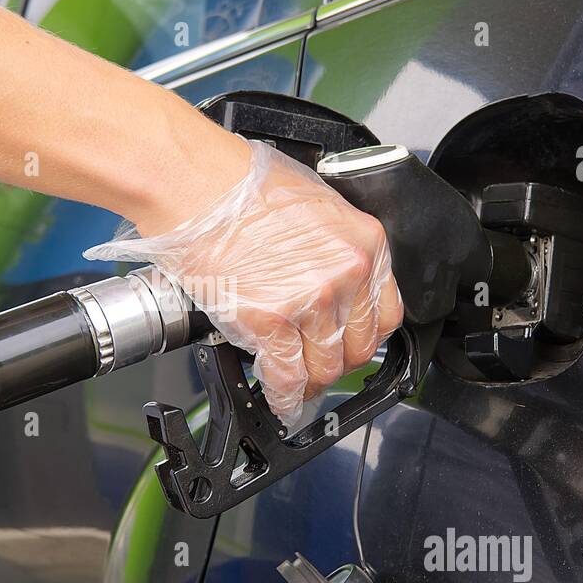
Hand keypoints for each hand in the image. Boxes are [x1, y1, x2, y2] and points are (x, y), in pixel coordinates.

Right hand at [86, 138, 402, 425]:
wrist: (197, 182)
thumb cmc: (242, 183)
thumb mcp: (316, 205)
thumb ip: (333, 249)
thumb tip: (327, 282)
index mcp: (364, 243)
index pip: (385, 314)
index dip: (363, 338)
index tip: (350, 346)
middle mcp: (346, 274)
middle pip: (357, 347)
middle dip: (337, 365)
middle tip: (319, 370)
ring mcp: (310, 301)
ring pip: (323, 368)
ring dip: (309, 385)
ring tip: (297, 390)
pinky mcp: (270, 320)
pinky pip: (286, 375)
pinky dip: (283, 396)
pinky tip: (279, 400)